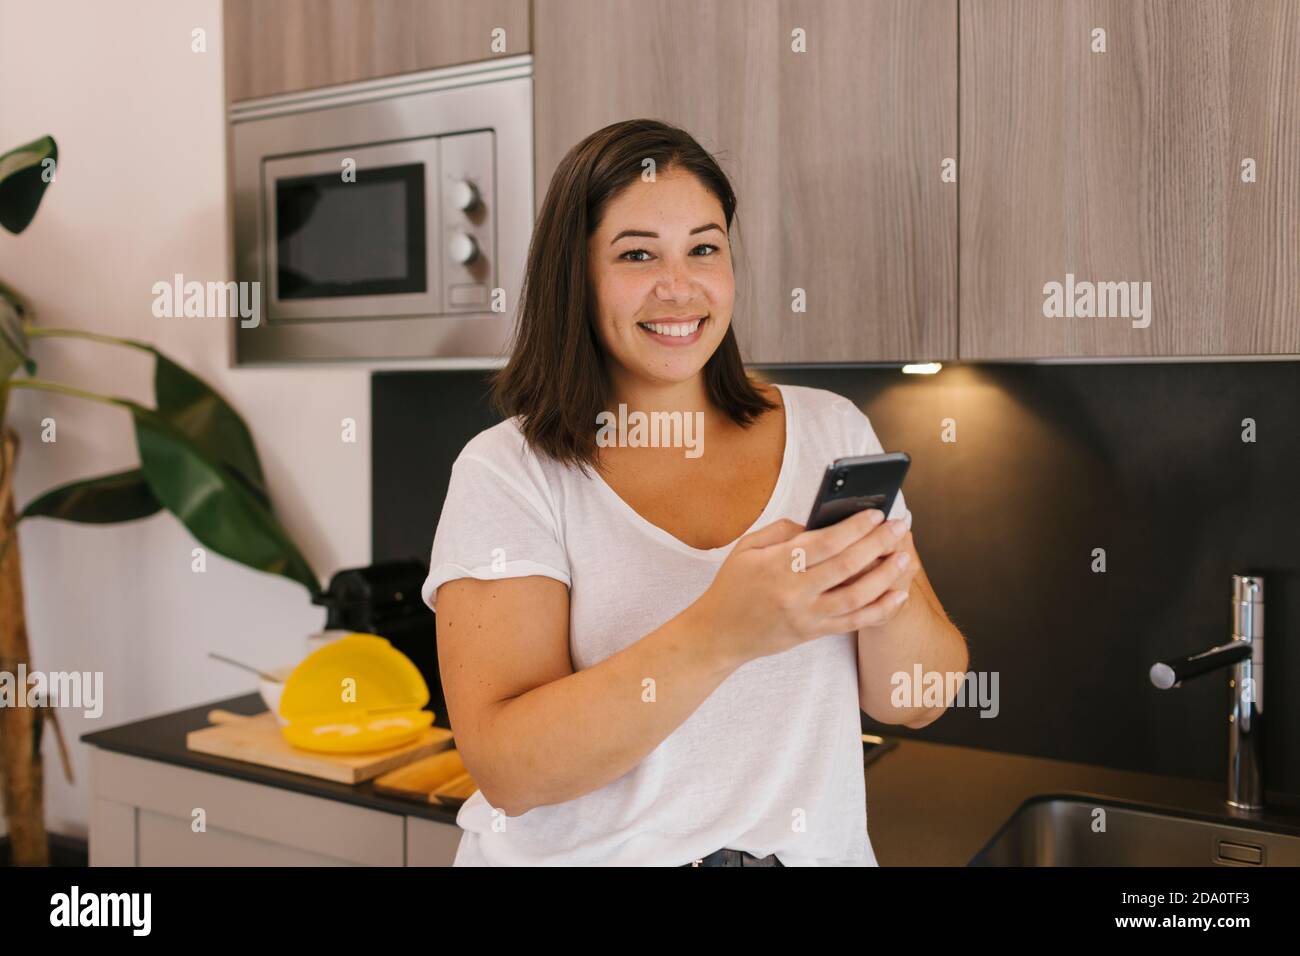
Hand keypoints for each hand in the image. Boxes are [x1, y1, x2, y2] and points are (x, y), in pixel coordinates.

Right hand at [692, 507, 914, 666]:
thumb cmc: (734, 585)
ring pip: (857, 596)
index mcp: (776, 565)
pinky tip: (898, 594)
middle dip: (879, 543)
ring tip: (905, 556)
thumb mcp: (747, 548)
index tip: (876, 513)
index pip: (825, 542)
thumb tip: (821, 523)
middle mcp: (794, 591)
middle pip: (847, 566)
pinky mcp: (813, 632)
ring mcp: (806, 615)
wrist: (720, 633)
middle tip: (900, 527)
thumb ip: (782, 530)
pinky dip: (880, 609)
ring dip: (886, 576)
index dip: (855, 527)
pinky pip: (854, 622)